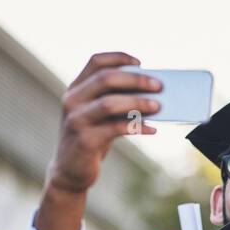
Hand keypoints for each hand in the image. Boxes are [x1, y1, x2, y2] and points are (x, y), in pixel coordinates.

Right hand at [47, 52, 160, 195]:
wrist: (71, 171)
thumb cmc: (92, 139)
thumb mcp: (100, 116)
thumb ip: (116, 101)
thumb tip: (151, 93)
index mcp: (76, 88)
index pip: (96, 62)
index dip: (118, 58)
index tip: (140, 63)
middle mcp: (72, 99)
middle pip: (105, 78)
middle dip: (135, 80)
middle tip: (159, 86)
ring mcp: (76, 119)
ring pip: (109, 103)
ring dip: (137, 102)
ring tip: (158, 106)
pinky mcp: (85, 140)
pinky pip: (115, 129)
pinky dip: (137, 127)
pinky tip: (152, 129)